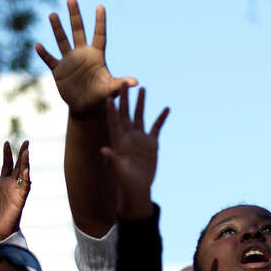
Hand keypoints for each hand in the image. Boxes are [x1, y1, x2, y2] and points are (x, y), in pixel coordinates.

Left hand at [0, 140, 29, 239]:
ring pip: (24, 173)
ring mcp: (17, 191)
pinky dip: (26, 179)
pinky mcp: (20, 199)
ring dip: (26, 162)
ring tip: (27, 151)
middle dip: (22, 153)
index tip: (6, 142)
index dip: (7, 154)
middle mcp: (12, 185)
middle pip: (19, 165)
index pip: (7, 165)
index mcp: (2, 184)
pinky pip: (25, 187)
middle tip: (26, 141)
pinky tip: (26, 171)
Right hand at [35, 0, 138, 115]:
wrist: (86, 106)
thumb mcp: (111, 89)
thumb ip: (121, 83)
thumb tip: (136, 83)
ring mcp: (69, 61)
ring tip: (53, 14)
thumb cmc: (101, 95)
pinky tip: (38, 45)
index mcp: (97, 55)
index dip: (100, 22)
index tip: (100, 6)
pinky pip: (50, 59)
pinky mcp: (58, 70)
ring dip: (57, 29)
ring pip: (62, 41)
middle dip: (75, 16)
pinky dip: (44, 53)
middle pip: (78, 31)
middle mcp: (82, 54)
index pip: (99, 35)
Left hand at [99, 87, 168, 219]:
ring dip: (141, 103)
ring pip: (140, 116)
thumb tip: (103, 150)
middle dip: (125, 99)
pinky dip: (161, 118)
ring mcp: (140, 138)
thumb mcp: (119, 170)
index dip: (112, 110)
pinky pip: (156, 127)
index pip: (114, 122)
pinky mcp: (151, 143)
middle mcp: (128, 136)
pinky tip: (166, 108)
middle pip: (126, 113)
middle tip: (123, 82)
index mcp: (118, 141)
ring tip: (142, 88)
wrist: (137, 188)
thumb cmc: (125, 181)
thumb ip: (112, 159)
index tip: (110, 97)